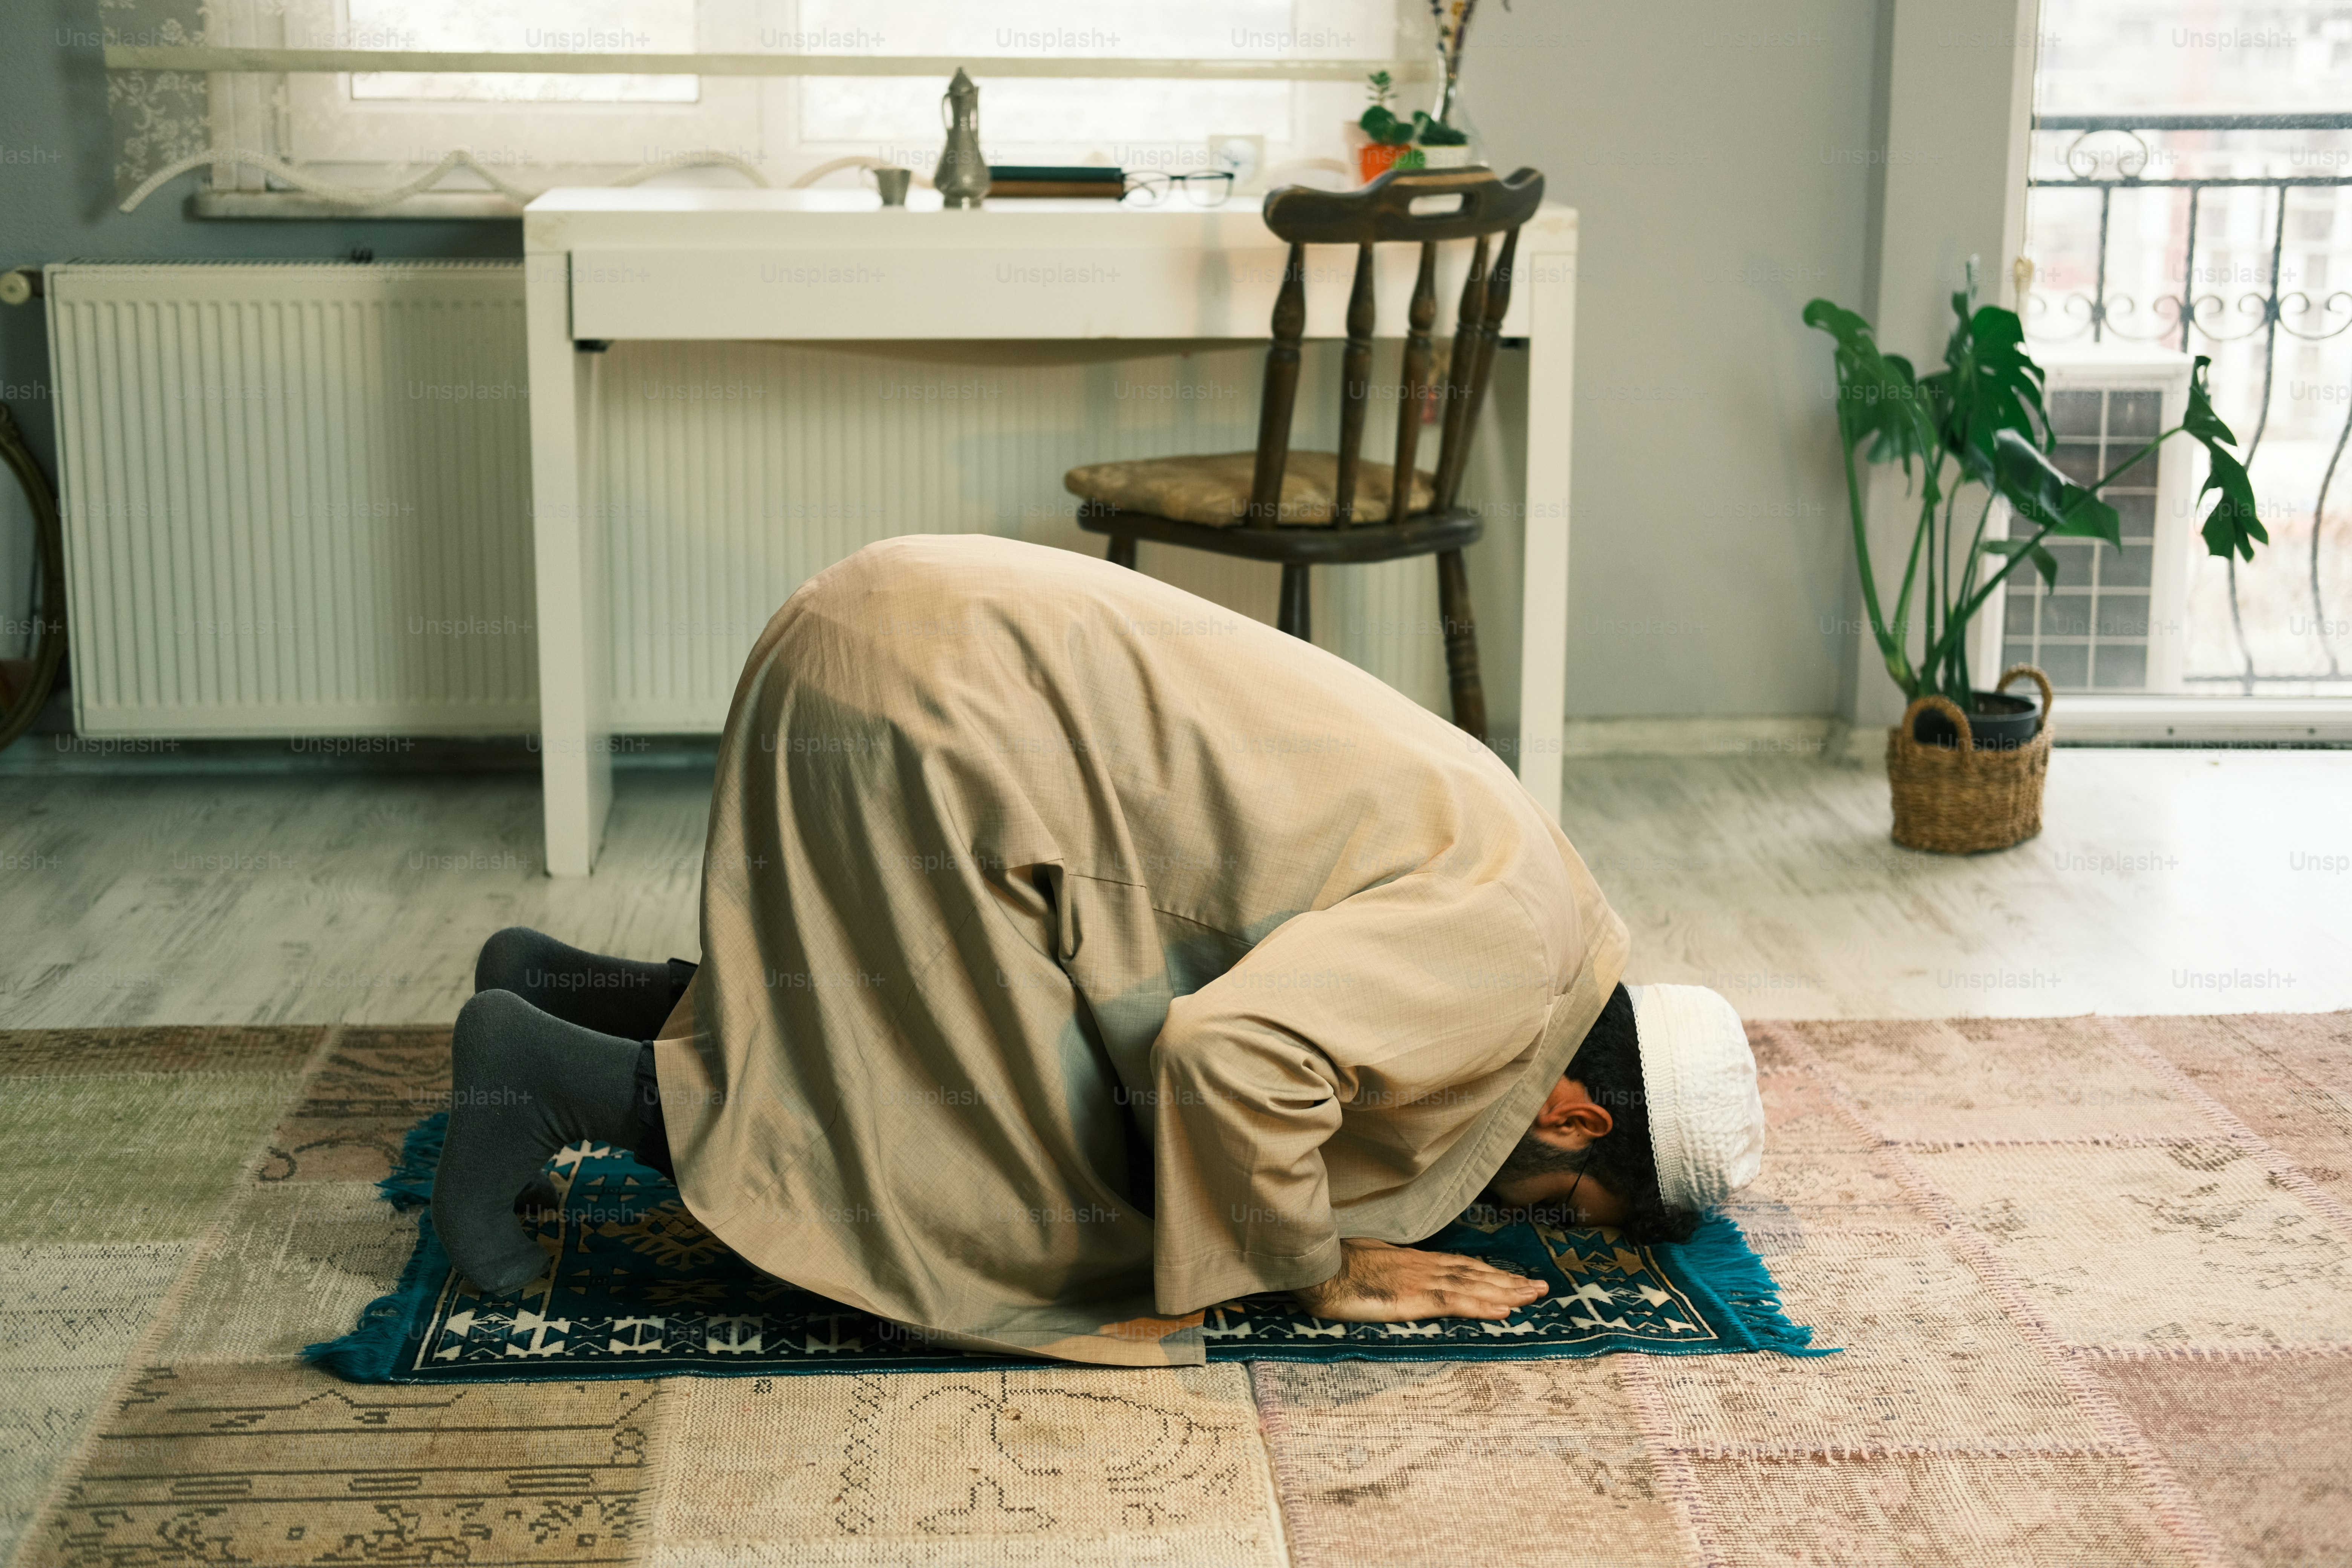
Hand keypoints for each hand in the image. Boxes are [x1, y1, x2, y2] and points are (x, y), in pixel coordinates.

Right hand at [1290, 1238, 1547, 1322]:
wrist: (1315, 1267)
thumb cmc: (1331, 1266)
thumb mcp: (1364, 1263)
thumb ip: (1383, 1268)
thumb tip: (1386, 1271)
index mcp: (1411, 1261)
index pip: (1459, 1266)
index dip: (1488, 1272)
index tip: (1511, 1278)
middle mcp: (1422, 1267)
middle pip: (1474, 1273)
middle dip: (1509, 1280)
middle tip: (1540, 1288)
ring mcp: (1420, 1280)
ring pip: (1474, 1285)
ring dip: (1507, 1290)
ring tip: (1534, 1296)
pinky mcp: (1413, 1298)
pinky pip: (1455, 1302)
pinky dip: (1484, 1305)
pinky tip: (1505, 1310)